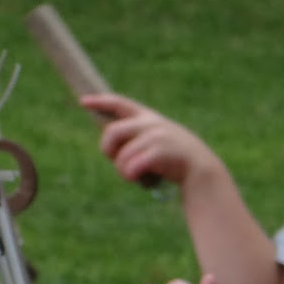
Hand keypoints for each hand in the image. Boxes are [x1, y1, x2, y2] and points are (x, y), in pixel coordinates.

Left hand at [80, 93, 220, 186]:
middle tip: (116, 162)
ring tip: (137, 176)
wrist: (201, 171)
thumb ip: (135, 137)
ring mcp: (156, 136)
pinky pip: (131, 167)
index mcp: (148, 117)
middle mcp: (150, 123)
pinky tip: (143, 182)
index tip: (83, 101)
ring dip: (124, 172)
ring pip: (121, 157)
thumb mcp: (156, 141)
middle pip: (111, 133)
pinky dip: (132, 177)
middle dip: (108, 151)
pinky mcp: (159, 151)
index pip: (120, 103)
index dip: (100, 101)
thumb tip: (108, 143)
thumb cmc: (174, 160)